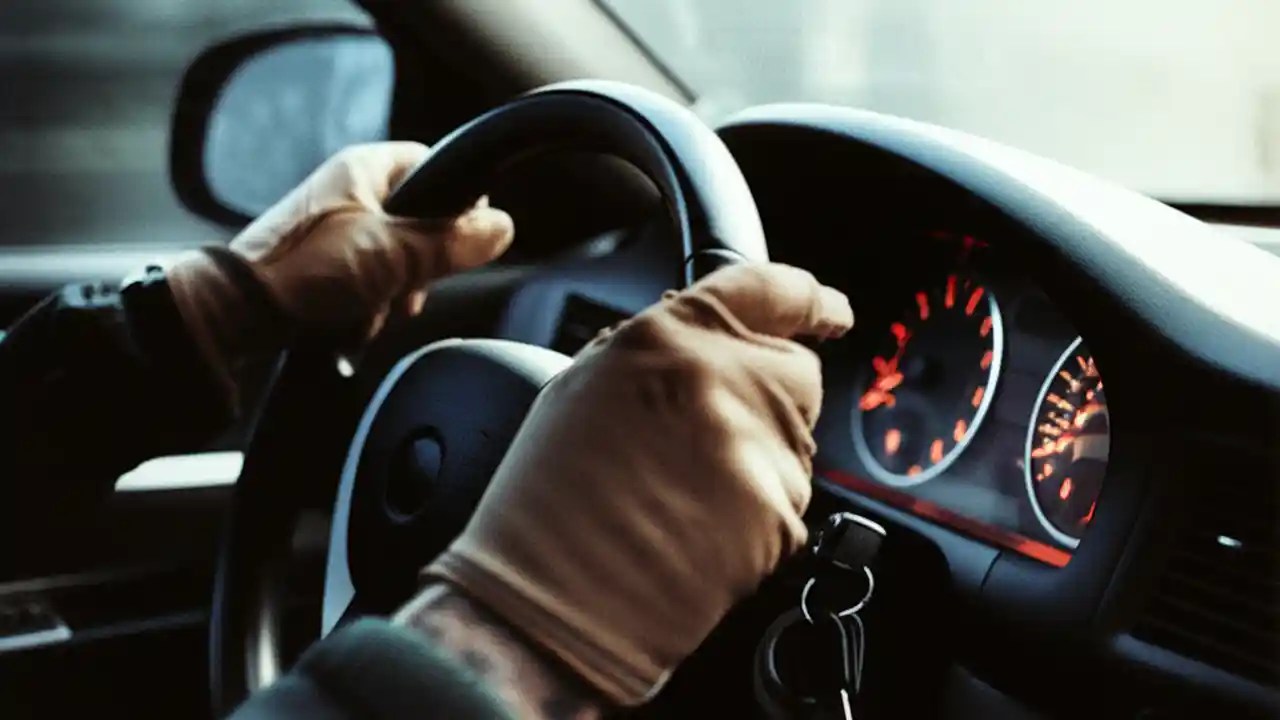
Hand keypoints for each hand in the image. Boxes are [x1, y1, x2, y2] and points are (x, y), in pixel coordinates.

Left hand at [167, 142, 513, 390]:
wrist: (235, 316)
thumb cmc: (300, 272)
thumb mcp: (391, 256)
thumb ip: (450, 242)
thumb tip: (500, 228)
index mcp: (364, 169)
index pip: (436, 165)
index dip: (457, 202)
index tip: (461, 238)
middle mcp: (350, 193)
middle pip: (421, 223)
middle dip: (421, 265)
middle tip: (408, 284)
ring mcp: (335, 232)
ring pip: (397, 261)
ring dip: (394, 293)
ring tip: (374, 308)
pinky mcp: (323, 269)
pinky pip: (369, 285)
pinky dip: (368, 307)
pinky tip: (354, 320)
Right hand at [424, 263, 853, 704]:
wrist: (546, 610)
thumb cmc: (545, 509)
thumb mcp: (581, 392)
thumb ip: (657, 350)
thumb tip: (710, 343)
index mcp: (663, 338)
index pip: (770, 289)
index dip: (810, 300)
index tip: (830, 311)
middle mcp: (719, 380)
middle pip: (797, 369)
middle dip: (771, 395)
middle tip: (715, 438)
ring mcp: (756, 448)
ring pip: (799, 439)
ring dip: (762, 458)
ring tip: (688, 496)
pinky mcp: (780, 513)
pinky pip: (791, 501)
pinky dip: (760, 516)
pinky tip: (701, 531)